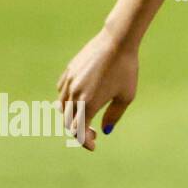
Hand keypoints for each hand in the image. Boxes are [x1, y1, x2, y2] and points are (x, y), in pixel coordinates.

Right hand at [56, 28, 139, 151]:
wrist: (117, 42)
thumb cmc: (126, 69)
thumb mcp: (126, 96)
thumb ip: (114, 115)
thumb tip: (104, 131)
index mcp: (87, 103)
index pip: (78, 131)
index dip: (84, 142)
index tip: (93, 146)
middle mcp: (73, 94)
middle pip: (69, 121)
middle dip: (79, 131)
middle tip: (93, 133)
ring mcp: (68, 82)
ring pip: (62, 107)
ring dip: (72, 116)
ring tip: (86, 117)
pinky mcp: (68, 71)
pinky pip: (62, 92)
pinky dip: (67, 101)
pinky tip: (80, 100)